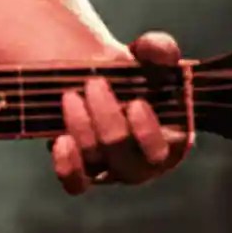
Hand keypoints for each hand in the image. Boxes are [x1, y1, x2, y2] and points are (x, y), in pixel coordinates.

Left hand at [51, 31, 192, 194]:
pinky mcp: (84, 173)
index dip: (147, 133)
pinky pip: (75, 183)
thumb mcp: (146, 55)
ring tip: (70, 96)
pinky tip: (59, 140)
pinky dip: (67, 166)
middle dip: (108, 120)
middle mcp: (144, 164)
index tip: (135, 102)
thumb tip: (161, 51)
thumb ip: (159, 48)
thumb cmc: (132, 72)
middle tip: (93, 83)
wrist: (96, 80)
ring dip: (82, 128)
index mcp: (172, 141)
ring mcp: (112, 171)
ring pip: (97, 163)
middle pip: (126, 159)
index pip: (162, 151)